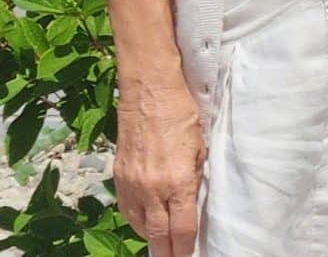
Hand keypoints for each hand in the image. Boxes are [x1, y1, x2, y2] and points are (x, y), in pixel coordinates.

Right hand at [113, 73, 203, 255]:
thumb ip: (198, 176)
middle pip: (158, 234)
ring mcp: (132, 185)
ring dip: (152, 236)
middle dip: (167, 251)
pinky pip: (127, 209)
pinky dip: (137, 220)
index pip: (182, 228)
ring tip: (164, 243)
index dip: (186, 247)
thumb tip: (197, 199)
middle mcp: (151, 189)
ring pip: (140, 224)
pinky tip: (146, 221)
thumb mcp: (202, 147)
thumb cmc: (182, 115)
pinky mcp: (119, 178)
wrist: (149, 94)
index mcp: (177, 182)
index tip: (191, 255)